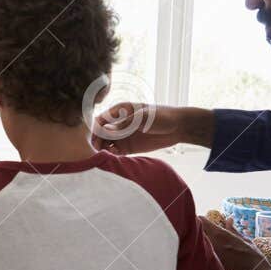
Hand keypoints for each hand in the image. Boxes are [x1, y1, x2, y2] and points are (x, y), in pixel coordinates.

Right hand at [92, 103, 212, 154]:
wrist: (178, 127)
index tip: (91, 138)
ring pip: (106, 144)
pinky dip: (112, 156)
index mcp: (119, 111)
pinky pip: (115, 153)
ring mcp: (123, 136)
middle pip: (100, 134)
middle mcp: (118, 124)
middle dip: (96, 142)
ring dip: (103, 150)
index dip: (93, 129)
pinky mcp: (129, 148)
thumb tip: (105, 130)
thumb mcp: (142, 118)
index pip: (100, 120)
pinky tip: (114, 158)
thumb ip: (124, 125)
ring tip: (104, 156)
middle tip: (95, 151)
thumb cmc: (161, 116)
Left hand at [202, 213, 270, 269]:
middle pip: (196, 233)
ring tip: (202, 245)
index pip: (202, 221)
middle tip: (201, 233)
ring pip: (196, 245)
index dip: (201, 221)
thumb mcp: (247, 242)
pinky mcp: (208, 269)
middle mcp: (212, 246)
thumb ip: (234, 230)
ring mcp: (209, 258)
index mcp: (222, 236)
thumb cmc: (255, 261)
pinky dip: (199, 255)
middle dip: (198, 232)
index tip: (203, 222)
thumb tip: (228, 219)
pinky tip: (204, 258)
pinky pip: (199, 258)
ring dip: (198, 243)